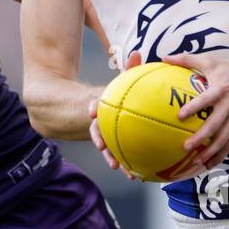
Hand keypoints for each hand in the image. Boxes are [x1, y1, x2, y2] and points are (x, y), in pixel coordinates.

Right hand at [88, 51, 143, 180]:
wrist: (102, 110)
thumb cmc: (115, 94)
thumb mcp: (121, 82)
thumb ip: (128, 70)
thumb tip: (137, 52)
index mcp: (100, 106)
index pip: (94, 106)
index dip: (92, 109)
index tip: (91, 112)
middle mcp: (100, 122)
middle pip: (96, 131)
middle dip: (98, 139)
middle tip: (101, 147)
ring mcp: (105, 134)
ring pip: (106, 147)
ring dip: (111, 158)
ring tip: (119, 168)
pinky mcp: (114, 145)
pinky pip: (120, 155)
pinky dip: (127, 165)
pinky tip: (138, 176)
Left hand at [160, 51, 228, 180]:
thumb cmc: (228, 69)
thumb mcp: (208, 61)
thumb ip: (186, 60)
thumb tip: (164, 57)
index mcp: (220, 90)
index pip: (206, 100)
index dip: (194, 108)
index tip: (180, 116)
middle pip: (215, 125)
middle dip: (201, 138)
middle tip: (186, 146)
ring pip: (224, 138)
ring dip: (211, 152)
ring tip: (197, 162)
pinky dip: (221, 155)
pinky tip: (209, 165)